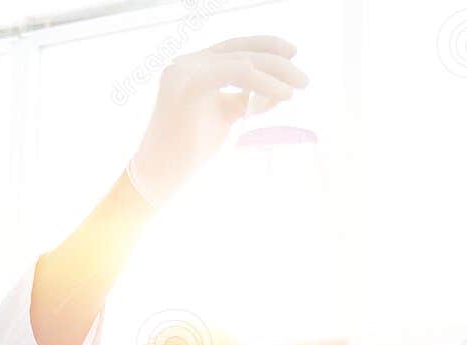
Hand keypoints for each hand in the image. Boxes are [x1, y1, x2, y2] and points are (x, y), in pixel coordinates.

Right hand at [126, 36, 307, 206]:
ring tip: (299, 87)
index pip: (235, 49)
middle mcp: (187, 62)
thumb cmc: (190, 150)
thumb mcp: (225, 115)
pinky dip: (265, 82)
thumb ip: (246, 97)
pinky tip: (284, 94)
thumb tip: (281, 89)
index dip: (266, 47)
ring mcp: (185, 70)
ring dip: (277, 72)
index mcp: (193, 66)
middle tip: (305, 79)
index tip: (293, 55)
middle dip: (278, 62)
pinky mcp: (189, 83)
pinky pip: (238, 73)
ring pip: (244, 61)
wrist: (161, 174)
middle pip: (243, 52)